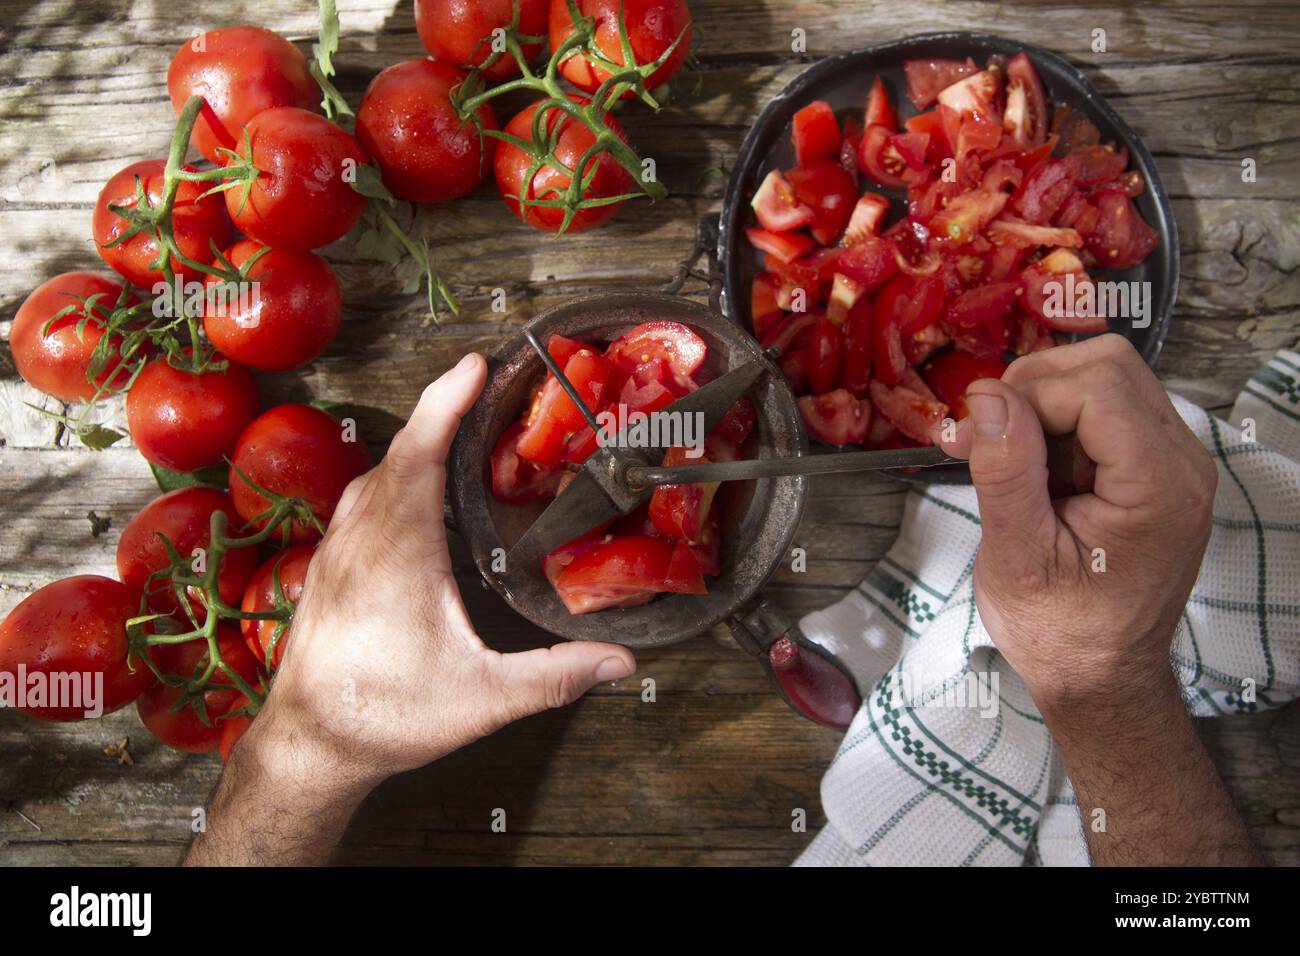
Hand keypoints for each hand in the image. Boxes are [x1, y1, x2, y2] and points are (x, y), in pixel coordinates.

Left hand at [188, 354, 635, 864]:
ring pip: (372, 478)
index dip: (446, 402)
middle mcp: (361, 540)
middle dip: (439, 414)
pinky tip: (407, 503)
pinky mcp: (326, 573)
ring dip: (411, 447)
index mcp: (399, 551)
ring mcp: (336, 554)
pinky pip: (358, 504)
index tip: (473, 365)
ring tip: (450, 436)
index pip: (421, 452)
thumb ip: (554, 676)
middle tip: (480, 390)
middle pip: (398, 453)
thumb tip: (618, 661)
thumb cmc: (383, 717)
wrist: (309, 747)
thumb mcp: (482, 698)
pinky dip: (389, 480)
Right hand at [933, 335, 1255, 864]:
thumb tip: (987, 396)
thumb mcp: (1017, 558)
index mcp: (1159, 487)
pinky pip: (1109, 409)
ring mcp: (1176, 463)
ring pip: (1109, 378)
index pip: (1094, 390)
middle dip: (1034, 387)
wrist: (1100, 678)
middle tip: (982, 435)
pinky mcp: (1157, 468)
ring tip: (1001, 452)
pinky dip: (1059, 420)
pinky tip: (1028, 464)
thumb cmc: (1059, 632)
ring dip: (1044, 401)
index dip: (1024, 397)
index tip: (971, 435)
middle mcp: (1184, 463)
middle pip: (1110, 366)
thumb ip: (1007, 472)